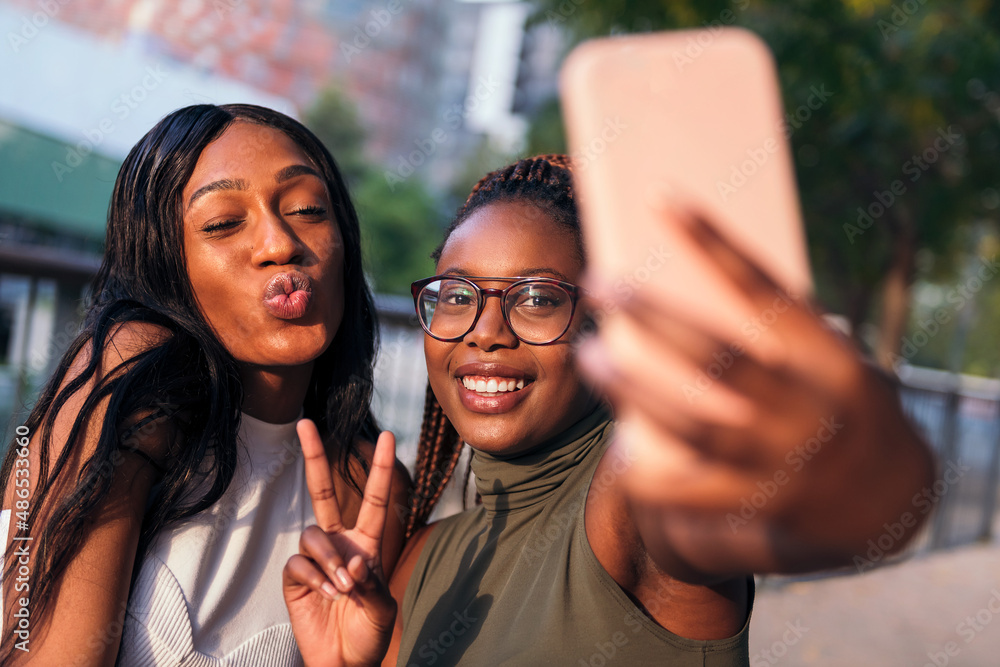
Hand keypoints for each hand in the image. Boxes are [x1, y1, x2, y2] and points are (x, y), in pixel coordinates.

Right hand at [283, 420, 396, 666]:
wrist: (344, 662)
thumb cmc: (368, 634)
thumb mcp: (383, 608)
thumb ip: (372, 583)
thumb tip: (352, 561)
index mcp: (367, 544)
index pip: (375, 499)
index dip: (380, 468)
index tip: (387, 437)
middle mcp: (340, 543)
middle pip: (323, 492)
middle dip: (314, 457)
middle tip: (306, 424)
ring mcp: (315, 558)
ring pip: (313, 533)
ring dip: (330, 558)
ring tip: (344, 587)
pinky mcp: (295, 578)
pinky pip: (299, 562)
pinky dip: (315, 576)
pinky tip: (327, 594)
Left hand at [578, 209, 935, 569]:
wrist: (885, 501)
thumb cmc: (835, 404)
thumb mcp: (826, 361)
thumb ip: (772, 333)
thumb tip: (683, 283)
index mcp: (828, 358)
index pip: (766, 288)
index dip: (713, 242)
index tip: (662, 198)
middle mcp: (810, 408)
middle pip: (720, 357)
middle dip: (653, 317)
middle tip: (597, 283)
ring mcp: (785, 462)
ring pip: (694, 425)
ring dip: (632, 389)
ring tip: (588, 353)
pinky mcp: (760, 506)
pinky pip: (691, 493)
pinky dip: (651, 473)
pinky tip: (619, 449)